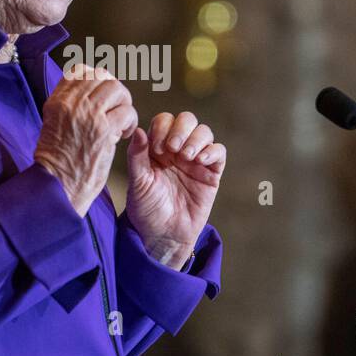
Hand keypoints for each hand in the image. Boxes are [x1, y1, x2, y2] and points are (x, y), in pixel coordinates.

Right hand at [34, 64, 137, 216]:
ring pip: (117, 89)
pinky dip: (130, 122)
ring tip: (122, 122)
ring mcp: (87, 114)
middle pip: (101, 76)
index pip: (80, 70)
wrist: (58, 186)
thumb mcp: (53, 125)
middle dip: (114, 91)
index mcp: (57, 101)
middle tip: (117, 109)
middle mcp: (71, 103)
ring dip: (124, 104)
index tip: (103, 95)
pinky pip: (126, 112)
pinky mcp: (103, 129)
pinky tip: (125, 135)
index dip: (97, 79)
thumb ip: (69, 107)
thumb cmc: (58, 162)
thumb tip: (92, 93)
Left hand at [125, 111, 225, 267]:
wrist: (163, 235)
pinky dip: (212, 151)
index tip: (157, 149)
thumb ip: (136, 156)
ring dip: (196, 139)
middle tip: (173, 148)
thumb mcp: (137, 182)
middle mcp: (177, 149)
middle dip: (181, 129)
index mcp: (157, 147)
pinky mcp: (211, 173)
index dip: (162, 128)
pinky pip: (218, 152)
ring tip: (186, 156)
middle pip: (186, 120)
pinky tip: (200, 162)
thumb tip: (137, 130)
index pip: (164, 121)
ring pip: (204, 132)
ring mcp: (195, 160)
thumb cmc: (146, 209)